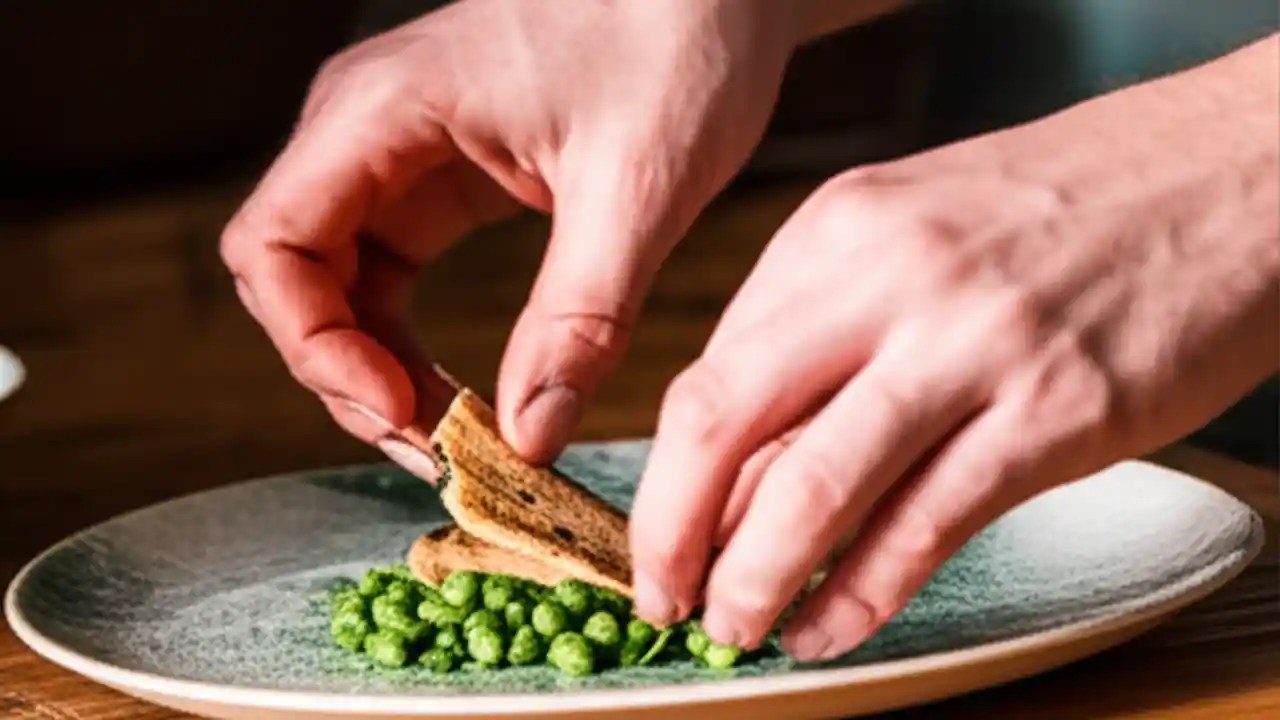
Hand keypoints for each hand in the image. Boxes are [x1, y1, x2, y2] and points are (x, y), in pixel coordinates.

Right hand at [220, 0, 802, 462]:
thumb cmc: (679, 38)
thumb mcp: (637, 186)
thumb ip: (580, 317)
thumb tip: (529, 439)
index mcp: (385, 108)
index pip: (273, 241)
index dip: (312, 345)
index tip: (396, 410)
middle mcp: (371, 129)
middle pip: (296, 277)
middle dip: (348, 376)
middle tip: (436, 453)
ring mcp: (403, 154)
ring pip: (342, 287)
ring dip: (381, 371)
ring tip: (456, 442)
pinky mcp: (445, 178)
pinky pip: (396, 277)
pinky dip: (416, 345)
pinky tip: (470, 395)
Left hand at [628, 36, 1278, 659]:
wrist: (1231, 170)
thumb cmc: (1065, 208)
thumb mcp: (912, 232)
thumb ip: (823, 333)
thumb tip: (747, 462)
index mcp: (836, 231)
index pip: (709, 371)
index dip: (666, 474)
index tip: (659, 534)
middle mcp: (887, 278)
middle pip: (722, 421)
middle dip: (671, 532)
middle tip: (662, 596)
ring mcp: (972, 344)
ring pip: (814, 485)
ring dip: (754, 578)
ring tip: (735, 630)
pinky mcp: (1056, 411)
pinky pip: (927, 524)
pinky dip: (863, 594)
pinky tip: (831, 627)